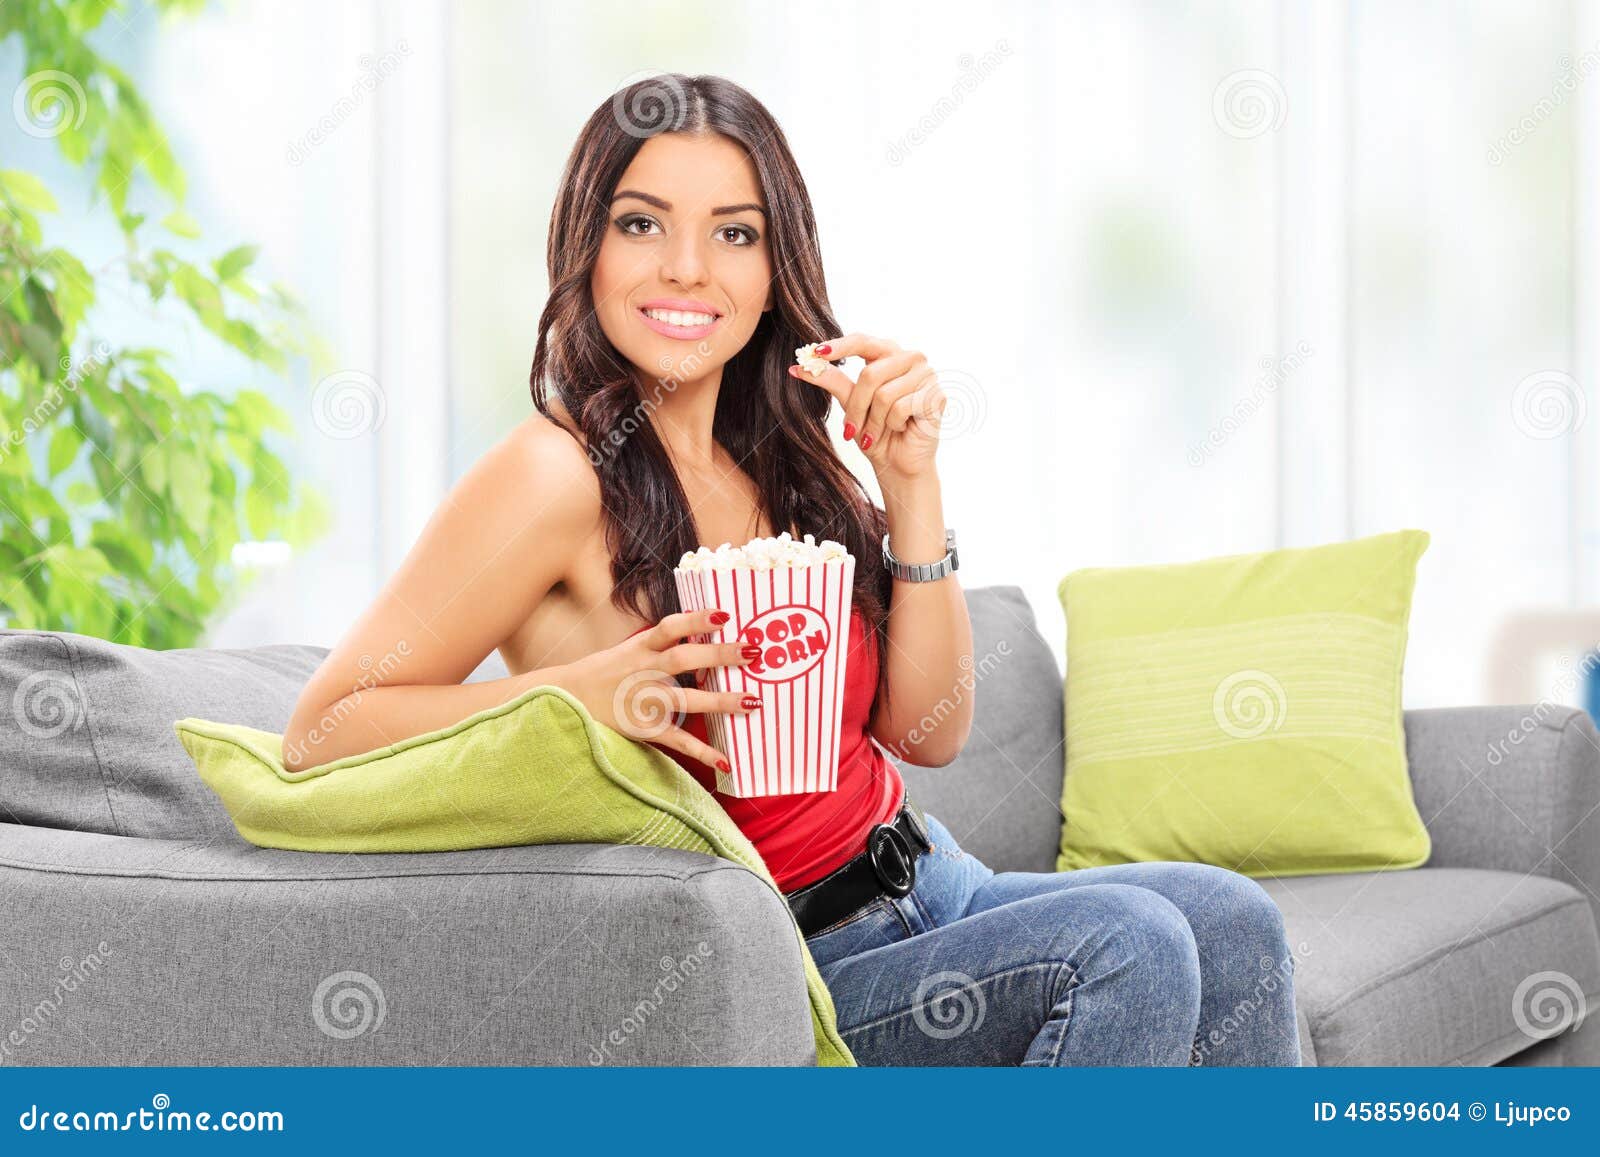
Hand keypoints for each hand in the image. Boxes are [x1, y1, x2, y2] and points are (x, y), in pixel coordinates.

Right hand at [552, 608, 761, 770]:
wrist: (569, 698)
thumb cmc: (608, 671)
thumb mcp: (632, 649)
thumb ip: (665, 644)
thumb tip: (707, 632)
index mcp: (641, 647)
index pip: (670, 627)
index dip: (696, 620)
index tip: (725, 614)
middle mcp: (643, 671)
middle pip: (684, 660)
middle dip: (719, 655)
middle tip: (752, 651)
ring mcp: (644, 701)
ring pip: (686, 700)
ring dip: (720, 701)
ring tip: (752, 701)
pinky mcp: (645, 729)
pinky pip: (677, 740)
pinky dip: (702, 752)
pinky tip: (726, 759)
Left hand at [790, 332, 946, 483]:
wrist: (897, 464)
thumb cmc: (876, 431)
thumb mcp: (848, 403)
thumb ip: (830, 380)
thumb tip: (797, 366)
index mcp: (889, 353)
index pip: (863, 341)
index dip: (839, 347)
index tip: (815, 353)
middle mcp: (911, 358)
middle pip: (870, 374)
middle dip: (856, 407)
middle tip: (850, 429)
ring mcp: (927, 375)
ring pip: (884, 395)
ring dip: (874, 421)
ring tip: (877, 433)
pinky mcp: (936, 396)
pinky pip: (901, 408)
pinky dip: (893, 425)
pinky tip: (900, 430)